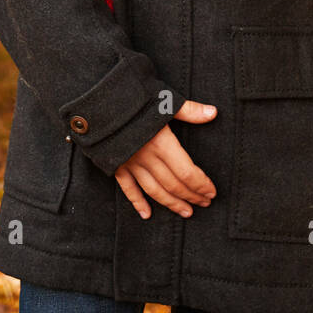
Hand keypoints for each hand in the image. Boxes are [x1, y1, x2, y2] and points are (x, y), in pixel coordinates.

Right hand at [114, 99, 216, 219]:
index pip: (187, 172)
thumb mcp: (164, 99)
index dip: (201, 184)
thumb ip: (189, 110)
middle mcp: (147, 157)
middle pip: (173, 184)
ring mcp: (130, 163)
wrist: (98, 100)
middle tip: (205, 204)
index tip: (212, 192)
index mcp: (162, 143)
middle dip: (191, 196)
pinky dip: (137, 202)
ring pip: (154, 190)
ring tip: (186, 212)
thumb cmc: (133, 97)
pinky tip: (146, 214)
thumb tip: (214, 112)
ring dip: (171, 203)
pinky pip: (127, 188)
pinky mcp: (116, 164)